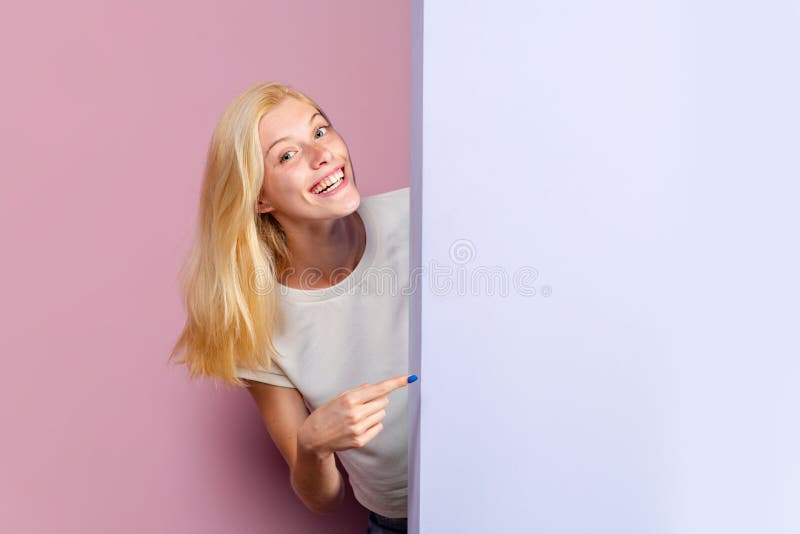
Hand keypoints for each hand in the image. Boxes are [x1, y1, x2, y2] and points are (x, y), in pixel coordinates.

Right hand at [297, 373, 414, 456]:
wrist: (314, 438)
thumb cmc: (327, 414)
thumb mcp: (339, 397)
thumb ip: (360, 391)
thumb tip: (380, 389)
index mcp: (350, 399)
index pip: (379, 389)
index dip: (396, 382)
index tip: (410, 378)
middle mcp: (355, 413)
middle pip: (384, 401)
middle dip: (377, 400)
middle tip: (362, 405)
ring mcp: (359, 428)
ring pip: (382, 414)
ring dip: (374, 413)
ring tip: (357, 417)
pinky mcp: (361, 440)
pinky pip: (378, 427)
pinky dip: (372, 425)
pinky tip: (358, 427)